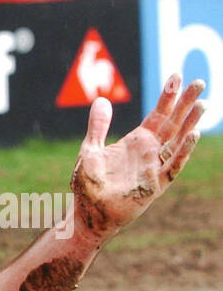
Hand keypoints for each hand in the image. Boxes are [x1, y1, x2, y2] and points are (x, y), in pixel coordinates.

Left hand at [70, 75, 204, 241]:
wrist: (87, 214)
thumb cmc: (88, 185)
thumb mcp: (90, 150)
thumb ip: (98, 126)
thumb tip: (101, 99)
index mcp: (137, 141)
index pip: (158, 114)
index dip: (168, 96)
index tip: (177, 75)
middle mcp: (150, 152)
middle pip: (173, 123)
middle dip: (185, 103)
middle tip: (199, 81)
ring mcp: (155, 167)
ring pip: (178, 141)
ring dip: (190, 123)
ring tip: (202, 103)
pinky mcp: (156, 185)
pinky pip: (172, 165)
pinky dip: (183, 151)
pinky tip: (192, 134)